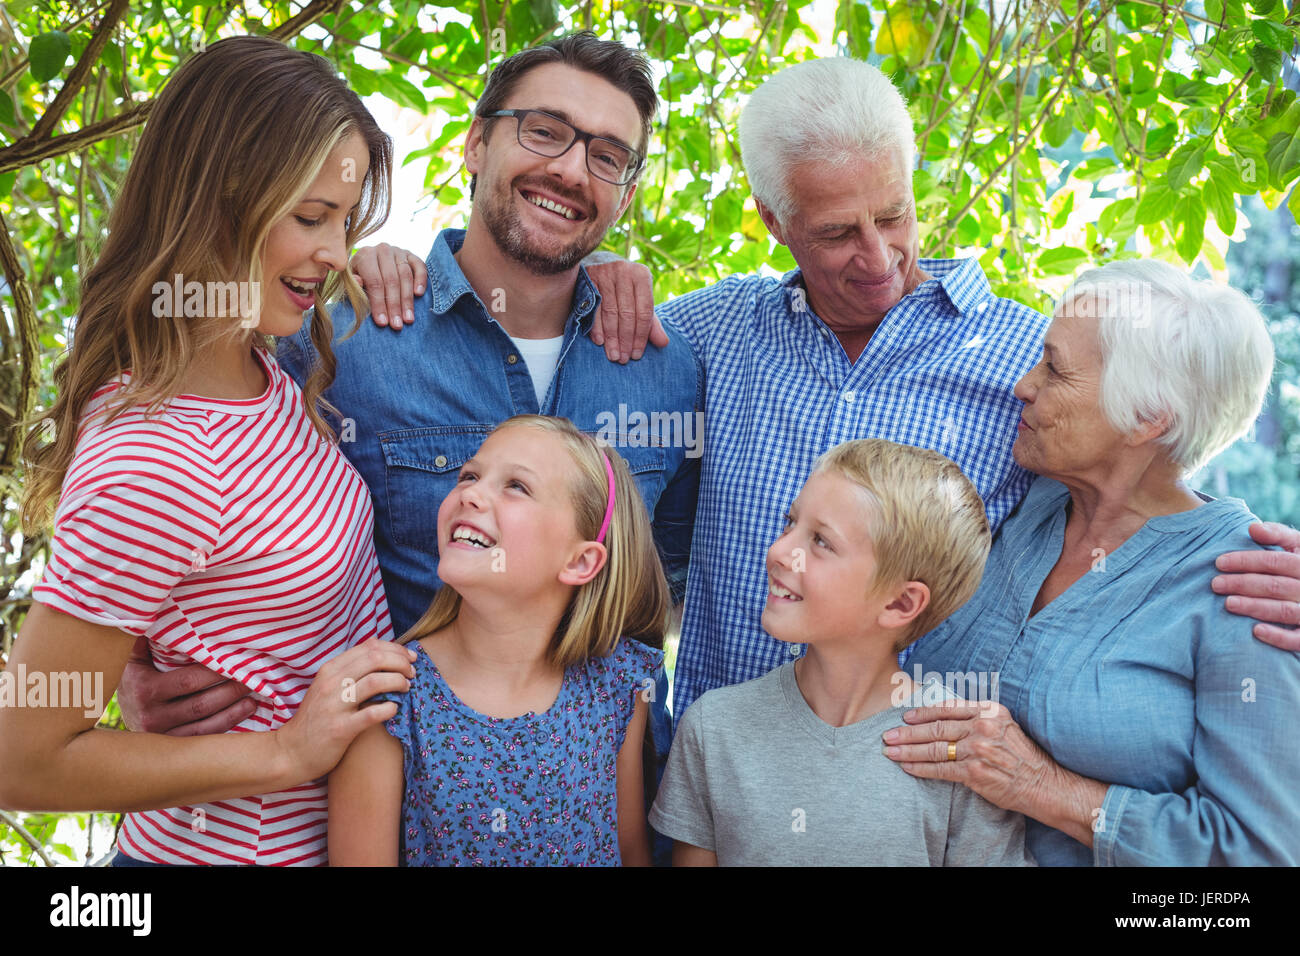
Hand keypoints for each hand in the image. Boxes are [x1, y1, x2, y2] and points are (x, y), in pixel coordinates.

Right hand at [118, 636, 257, 735]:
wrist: (106, 712)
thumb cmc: (133, 675)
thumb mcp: (134, 655)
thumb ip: (146, 635)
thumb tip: (159, 606)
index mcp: (144, 689)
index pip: (188, 681)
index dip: (214, 672)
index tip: (235, 660)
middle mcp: (150, 716)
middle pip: (201, 704)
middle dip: (230, 689)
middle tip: (253, 677)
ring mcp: (162, 736)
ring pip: (206, 724)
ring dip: (234, 709)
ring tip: (255, 695)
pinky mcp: (171, 747)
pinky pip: (204, 738)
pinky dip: (228, 724)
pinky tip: (246, 710)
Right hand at [277, 638, 416, 781]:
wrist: (292, 752)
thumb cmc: (317, 718)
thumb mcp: (328, 687)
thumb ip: (350, 669)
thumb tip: (379, 649)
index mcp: (331, 669)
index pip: (369, 647)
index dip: (395, 649)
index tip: (410, 658)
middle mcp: (331, 683)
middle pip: (375, 659)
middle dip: (401, 662)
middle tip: (412, 672)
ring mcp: (335, 705)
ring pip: (375, 681)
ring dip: (398, 681)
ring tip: (407, 687)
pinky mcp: (340, 729)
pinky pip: (371, 714)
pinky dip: (388, 709)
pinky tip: (394, 709)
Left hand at [351, 243, 425, 329]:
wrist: (370, 265)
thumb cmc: (359, 279)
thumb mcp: (350, 283)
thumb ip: (353, 285)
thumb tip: (359, 282)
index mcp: (365, 255)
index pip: (374, 281)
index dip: (379, 303)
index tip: (382, 322)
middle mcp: (382, 250)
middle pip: (391, 280)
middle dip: (394, 305)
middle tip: (397, 325)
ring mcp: (398, 252)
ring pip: (406, 276)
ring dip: (407, 300)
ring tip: (408, 319)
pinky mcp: (412, 255)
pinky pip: (420, 267)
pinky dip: (421, 280)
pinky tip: (419, 295)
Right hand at [585, 258, 666, 362]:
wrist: (601, 263)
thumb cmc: (625, 288)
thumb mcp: (640, 300)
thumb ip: (651, 322)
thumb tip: (663, 343)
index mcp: (642, 275)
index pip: (645, 311)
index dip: (641, 336)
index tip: (637, 354)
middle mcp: (625, 271)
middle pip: (627, 314)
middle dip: (625, 340)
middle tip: (623, 359)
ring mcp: (606, 273)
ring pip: (611, 312)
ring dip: (612, 338)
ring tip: (613, 355)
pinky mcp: (589, 278)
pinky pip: (594, 308)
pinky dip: (597, 327)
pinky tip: (600, 342)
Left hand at [881, 699, 1063, 812]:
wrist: (1044, 784)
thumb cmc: (1022, 756)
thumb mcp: (1005, 725)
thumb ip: (978, 717)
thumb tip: (943, 716)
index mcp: (990, 711)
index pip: (948, 708)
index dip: (922, 712)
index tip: (905, 716)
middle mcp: (983, 727)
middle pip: (936, 728)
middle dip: (908, 732)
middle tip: (888, 735)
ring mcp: (978, 750)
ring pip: (934, 748)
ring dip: (908, 750)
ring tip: (890, 751)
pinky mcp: (975, 773)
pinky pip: (940, 769)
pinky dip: (920, 768)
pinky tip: (907, 767)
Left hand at [1213, 521, 1299, 650]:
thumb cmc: (1299, 566)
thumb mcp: (1298, 546)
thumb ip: (1278, 535)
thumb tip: (1252, 528)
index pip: (1275, 561)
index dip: (1246, 561)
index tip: (1219, 562)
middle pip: (1275, 585)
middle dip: (1243, 584)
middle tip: (1216, 584)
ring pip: (1283, 610)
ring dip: (1255, 607)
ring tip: (1228, 604)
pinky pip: (1297, 639)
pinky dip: (1278, 636)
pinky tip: (1255, 631)